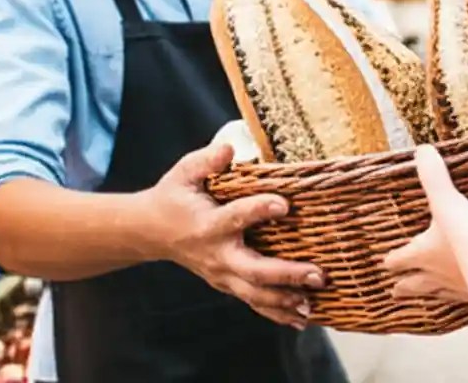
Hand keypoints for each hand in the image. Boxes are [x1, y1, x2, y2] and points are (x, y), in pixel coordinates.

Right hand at [140, 141, 323, 328]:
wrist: (151, 232)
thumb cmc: (174, 196)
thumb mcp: (184, 172)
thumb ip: (206, 160)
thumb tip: (229, 147)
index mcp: (207, 224)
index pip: (235, 218)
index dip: (258, 210)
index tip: (284, 204)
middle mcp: (216, 255)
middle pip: (253, 270)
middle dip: (286, 275)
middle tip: (317, 274)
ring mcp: (221, 274)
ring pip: (255, 294)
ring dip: (285, 301)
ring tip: (312, 304)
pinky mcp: (227, 284)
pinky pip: (253, 302)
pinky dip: (278, 314)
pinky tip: (303, 320)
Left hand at [383, 146, 467, 304]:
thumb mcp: (448, 203)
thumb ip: (435, 178)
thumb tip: (422, 151)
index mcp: (424, 254)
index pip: (398, 260)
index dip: (392, 259)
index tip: (386, 261)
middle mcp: (437, 275)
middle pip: (412, 286)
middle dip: (403, 286)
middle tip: (395, 290)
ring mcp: (458, 289)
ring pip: (436, 296)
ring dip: (428, 294)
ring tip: (424, 295)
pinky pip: (465, 297)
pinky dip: (461, 293)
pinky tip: (465, 291)